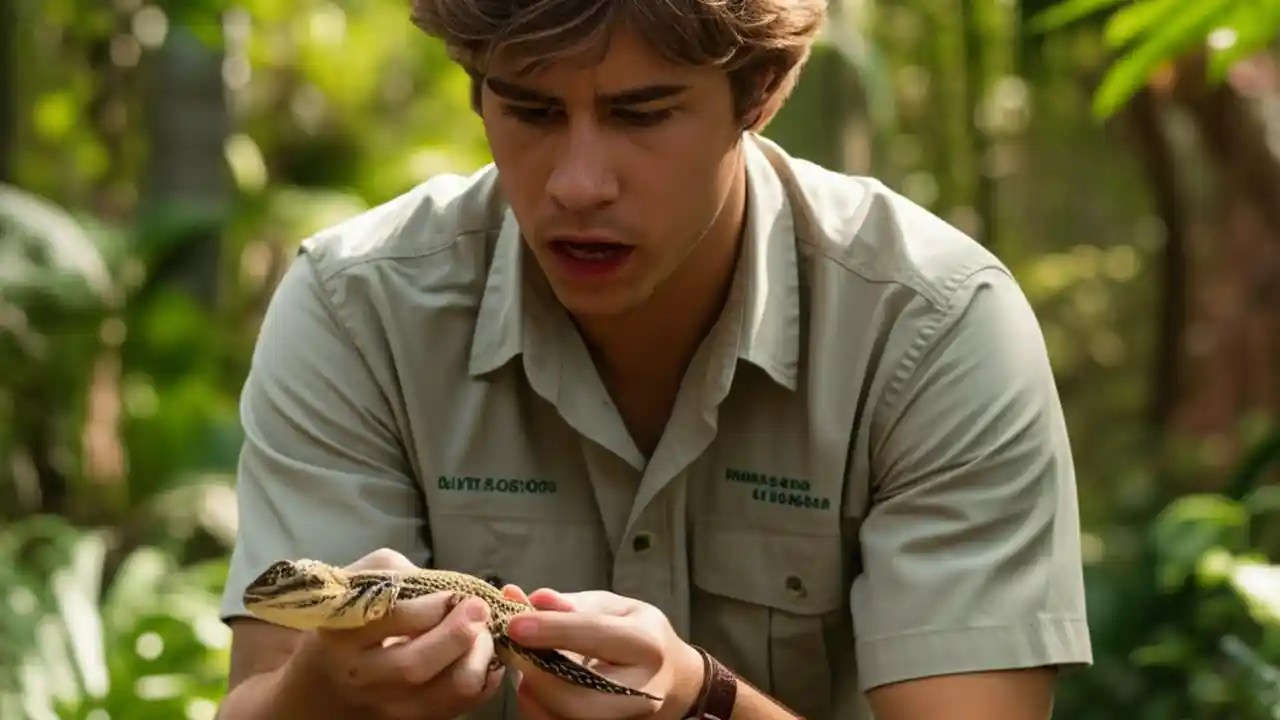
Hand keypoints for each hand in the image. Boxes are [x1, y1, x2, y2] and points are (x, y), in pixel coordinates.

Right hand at [285, 548, 504, 718]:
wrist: (317, 689)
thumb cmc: (342, 626)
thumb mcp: (355, 585)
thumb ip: (397, 574)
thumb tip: (448, 584)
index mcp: (342, 637)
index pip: (394, 620)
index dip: (434, 604)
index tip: (454, 593)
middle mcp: (362, 678)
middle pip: (418, 665)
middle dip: (460, 631)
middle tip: (479, 609)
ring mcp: (388, 709)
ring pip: (450, 689)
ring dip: (479, 655)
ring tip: (482, 633)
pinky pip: (463, 705)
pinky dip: (484, 677)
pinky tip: (480, 655)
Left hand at [500, 585, 704, 719]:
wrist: (670, 677)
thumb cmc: (637, 634)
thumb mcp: (613, 608)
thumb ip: (571, 604)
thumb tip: (530, 598)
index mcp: (646, 644)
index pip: (594, 636)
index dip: (551, 630)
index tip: (514, 624)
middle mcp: (642, 689)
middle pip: (578, 697)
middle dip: (536, 675)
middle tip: (513, 650)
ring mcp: (627, 719)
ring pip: (566, 719)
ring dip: (534, 694)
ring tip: (525, 666)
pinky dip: (539, 708)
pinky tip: (535, 686)